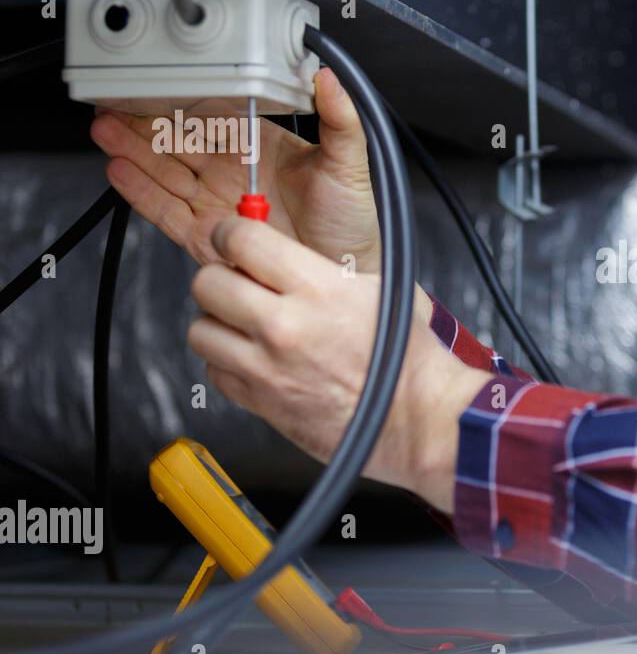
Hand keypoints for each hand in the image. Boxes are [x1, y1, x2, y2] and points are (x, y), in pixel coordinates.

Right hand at [90, 68, 381, 273]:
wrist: (346, 271)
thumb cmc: (352, 221)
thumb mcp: (349, 164)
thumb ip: (340, 119)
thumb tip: (328, 77)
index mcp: (262, 148)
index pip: (214, 119)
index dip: (184, 102)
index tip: (158, 85)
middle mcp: (234, 174)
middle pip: (180, 143)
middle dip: (145, 124)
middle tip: (115, 105)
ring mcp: (217, 204)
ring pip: (166, 173)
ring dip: (135, 153)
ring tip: (107, 132)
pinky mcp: (207, 237)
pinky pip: (167, 212)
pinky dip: (142, 193)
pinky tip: (121, 172)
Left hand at [188, 217, 490, 511]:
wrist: (417, 419)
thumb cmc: (410, 361)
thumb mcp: (382, 288)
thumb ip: (328, 268)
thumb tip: (292, 252)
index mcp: (317, 289)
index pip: (240, 240)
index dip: (231, 234)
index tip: (235, 238)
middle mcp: (284, 327)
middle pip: (207, 283)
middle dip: (222, 277)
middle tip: (240, 282)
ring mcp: (267, 368)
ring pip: (201, 330)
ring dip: (220, 324)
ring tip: (247, 326)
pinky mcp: (261, 403)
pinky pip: (216, 373)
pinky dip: (229, 364)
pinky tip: (257, 360)